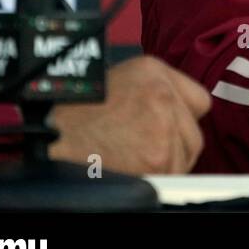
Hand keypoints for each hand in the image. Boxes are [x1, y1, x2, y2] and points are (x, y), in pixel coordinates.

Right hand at [50, 55, 211, 174]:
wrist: (49, 142)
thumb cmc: (78, 115)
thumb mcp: (121, 78)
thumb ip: (159, 88)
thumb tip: (184, 110)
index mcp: (153, 70)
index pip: (199, 101)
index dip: (182, 118)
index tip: (169, 127)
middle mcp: (163, 93)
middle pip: (193, 132)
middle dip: (174, 143)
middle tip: (144, 147)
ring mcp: (163, 126)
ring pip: (186, 155)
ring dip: (167, 162)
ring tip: (135, 158)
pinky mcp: (158, 157)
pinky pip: (174, 174)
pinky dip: (158, 177)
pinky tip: (134, 169)